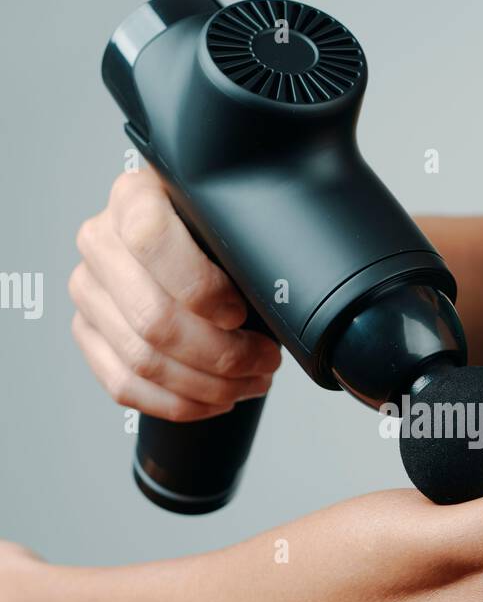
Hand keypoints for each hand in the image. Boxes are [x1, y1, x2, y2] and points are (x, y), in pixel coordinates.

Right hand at [70, 168, 281, 419]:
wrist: (184, 240)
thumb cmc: (214, 232)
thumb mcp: (231, 217)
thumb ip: (244, 238)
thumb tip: (275, 295)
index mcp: (134, 197)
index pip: (152, 241)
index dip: (201, 287)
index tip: (240, 311)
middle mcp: (101, 241)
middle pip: (153, 318)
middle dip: (222, 354)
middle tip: (264, 359)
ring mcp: (88, 289)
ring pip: (142, 360)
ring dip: (207, 386)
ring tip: (249, 382)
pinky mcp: (87, 332)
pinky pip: (125, 385)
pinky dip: (177, 403)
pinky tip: (214, 400)